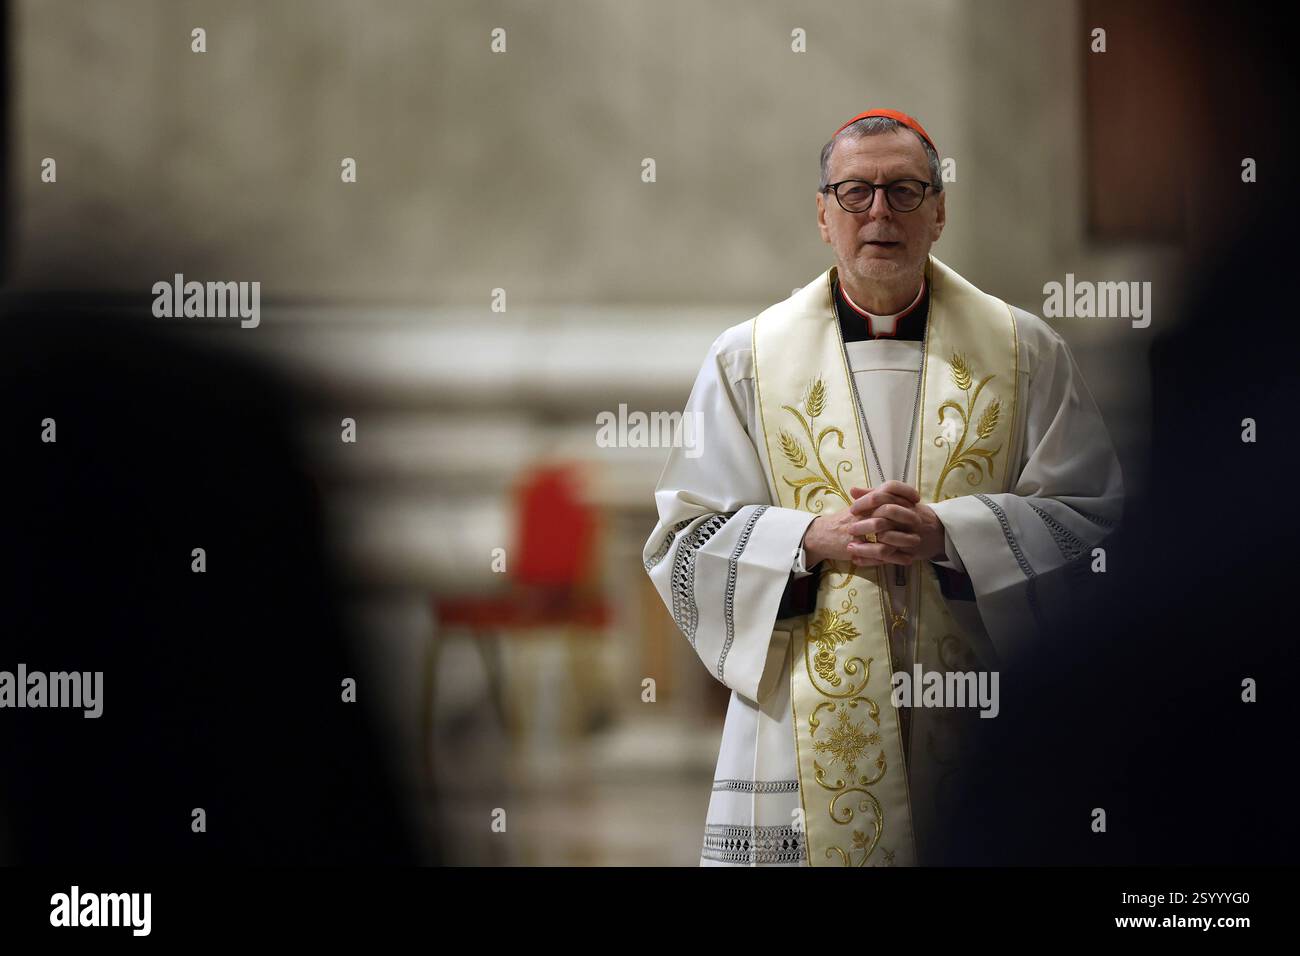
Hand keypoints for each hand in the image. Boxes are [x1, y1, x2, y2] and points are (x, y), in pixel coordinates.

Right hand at [801, 480, 922, 567]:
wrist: (820, 535)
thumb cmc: (841, 520)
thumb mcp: (857, 506)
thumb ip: (872, 498)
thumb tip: (893, 491)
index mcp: (865, 501)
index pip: (887, 488)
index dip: (904, 492)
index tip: (916, 498)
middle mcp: (863, 513)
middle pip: (891, 510)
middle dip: (908, 516)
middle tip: (920, 521)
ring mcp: (860, 531)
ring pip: (888, 534)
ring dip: (905, 539)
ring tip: (917, 542)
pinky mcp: (858, 548)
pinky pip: (881, 553)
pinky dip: (896, 557)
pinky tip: (908, 559)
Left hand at [844, 480, 947, 564]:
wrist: (939, 531)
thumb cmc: (912, 513)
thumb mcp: (897, 500)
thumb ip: (875, 494)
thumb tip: (853, 490)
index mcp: (904, 503)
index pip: (882, 498)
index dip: (864, 503)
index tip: (852, 509)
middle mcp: (907, 520)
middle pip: (882, 522)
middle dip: (863, 526)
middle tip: (850, 529)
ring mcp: (909, 537)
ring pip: (884, 543)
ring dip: (865, 547)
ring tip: (850, 547)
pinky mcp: (909, 554)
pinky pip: (888, 559)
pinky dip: (870, 560)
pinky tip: (857, 559)